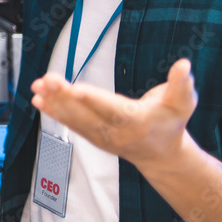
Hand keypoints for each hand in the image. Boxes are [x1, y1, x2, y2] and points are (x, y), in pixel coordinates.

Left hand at [30, 58, 197, 171]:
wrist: (161, 155)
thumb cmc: (170, 123)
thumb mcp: (183, 104)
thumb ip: (182, 85)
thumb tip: (184, 66)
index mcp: (137, 122)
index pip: (112, 109)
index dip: (93, 98)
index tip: (75, 88)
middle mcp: (115, 132)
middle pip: (86, 113)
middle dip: (64, 96)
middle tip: (46, 80)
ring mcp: (101, 137)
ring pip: (74, 119)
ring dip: (54, 102)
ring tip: (37, 86)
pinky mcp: (91, 136)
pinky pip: (70, 124)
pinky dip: (53, 112)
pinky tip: (38, 100)